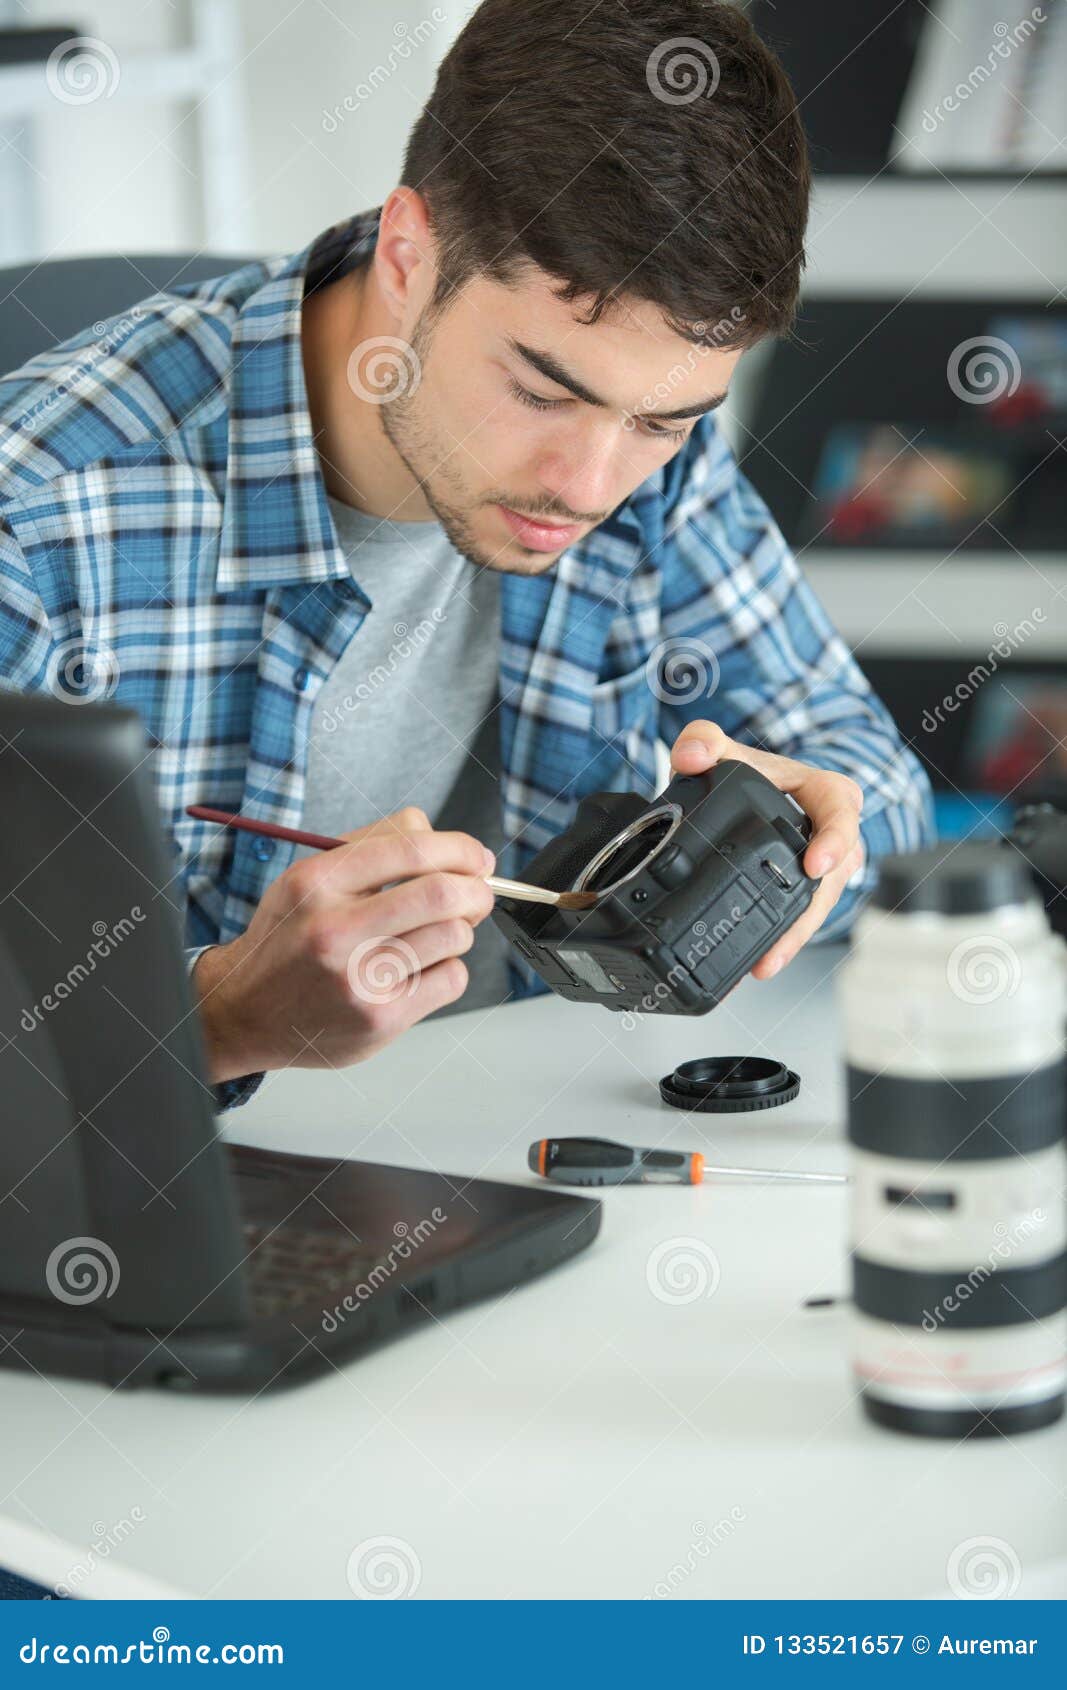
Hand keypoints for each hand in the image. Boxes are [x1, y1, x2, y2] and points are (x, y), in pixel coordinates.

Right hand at [193, 806, 494, 1081]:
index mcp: (316, 882)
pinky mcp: (379, 1020)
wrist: (244, 1011)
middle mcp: (333, 930)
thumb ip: (373, 845)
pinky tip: (422, 969)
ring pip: (453, 936)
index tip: (476, 856)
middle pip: (442, 893)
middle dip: (476, 888)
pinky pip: (451, 979)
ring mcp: (357, 980)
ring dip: (460, 929)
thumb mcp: (310, 877)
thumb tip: (445, 839)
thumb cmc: (289, 938)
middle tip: (479, 892)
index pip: (410, 849)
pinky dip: (449, 968)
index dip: (459, 848)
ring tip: (437, 933)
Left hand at [670, 722, 864, 978]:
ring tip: (766, 962)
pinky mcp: (807, 893)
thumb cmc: (752, 772)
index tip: (815, 864)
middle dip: (810, 912)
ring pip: (819, 905)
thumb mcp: (725, 749)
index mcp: (824, 793)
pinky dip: (780, 941)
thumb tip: (691, 755)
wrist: (755, 793)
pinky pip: (801, 918)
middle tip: (784, 938)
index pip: (841, 811)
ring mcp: (824, 869)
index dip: (835, 839)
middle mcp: (832, 835)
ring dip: (794, 937)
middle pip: (835, 875)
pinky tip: (757, 964)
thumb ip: (704, 741)